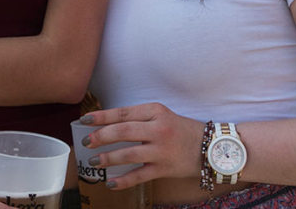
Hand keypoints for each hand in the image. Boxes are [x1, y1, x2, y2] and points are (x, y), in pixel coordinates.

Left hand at [78, 102, 206, 187]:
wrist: (211, 147)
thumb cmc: (181, 130)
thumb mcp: (162, 116)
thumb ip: (139, 118)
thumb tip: (107, 124)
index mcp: (155, 111)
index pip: (123, 113)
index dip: (101, 116)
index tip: (84, 119)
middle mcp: (158, 129)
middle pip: (123, 131)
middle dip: (101, 136)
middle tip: (85, 141)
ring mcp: (162, 150)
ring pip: (128, 153)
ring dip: (108, 158)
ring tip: (94, 161)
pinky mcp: (165, 168)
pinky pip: (140, 175)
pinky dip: (123, 180)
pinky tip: (110, 183)